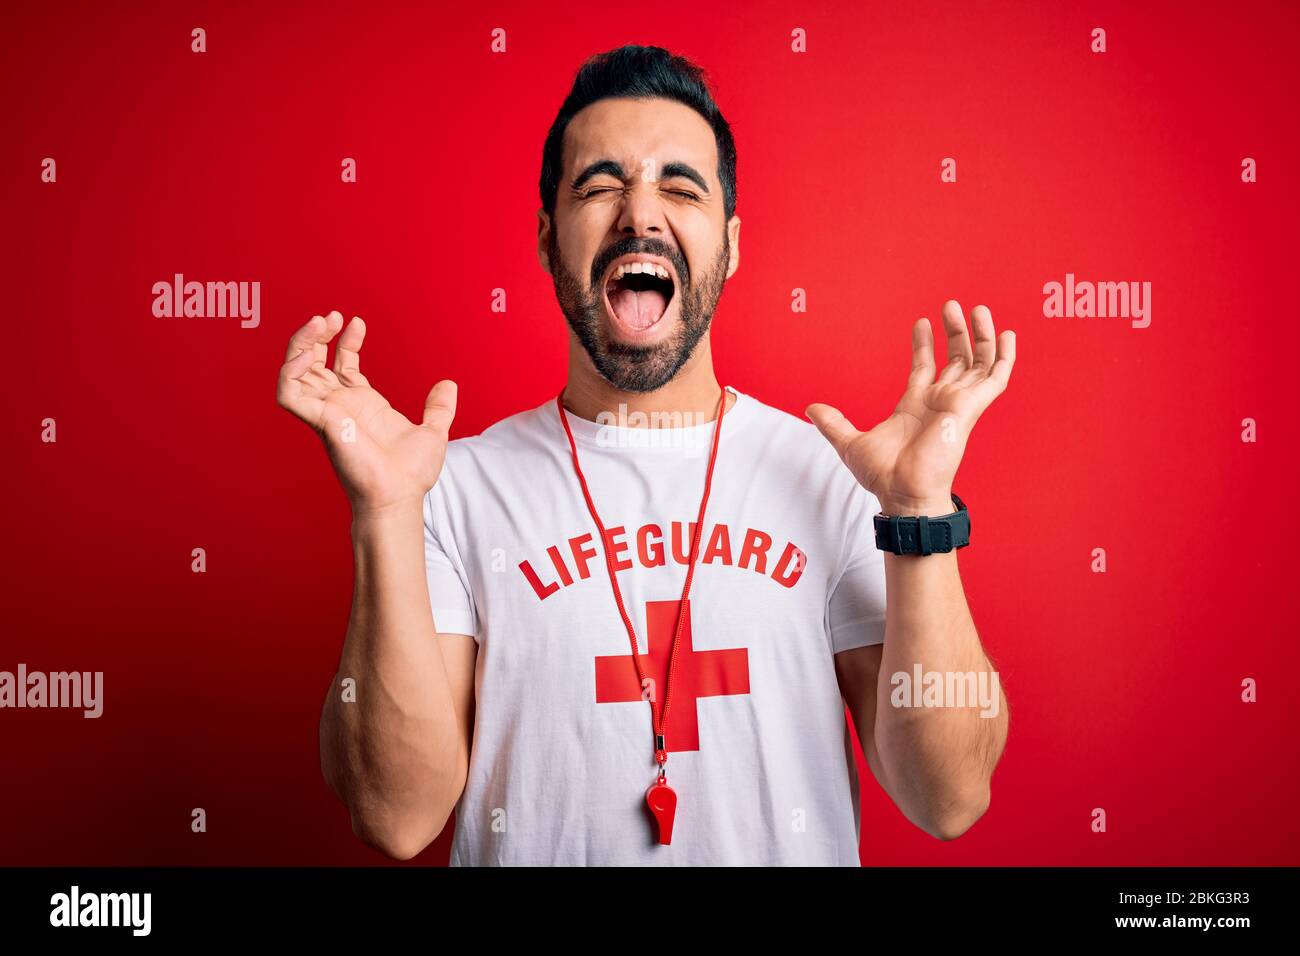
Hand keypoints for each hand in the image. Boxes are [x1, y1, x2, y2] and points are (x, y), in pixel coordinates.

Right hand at [276, 310, 457, 515]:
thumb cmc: (410, 474)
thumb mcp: (433, 431)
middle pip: (313, 362)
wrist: (401, 497)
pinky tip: (308, 354)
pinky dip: (290, 371)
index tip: (356, 320)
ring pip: (295, 371)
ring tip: (317, 323)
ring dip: (300, 344)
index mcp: (362, 405)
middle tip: (328, 317)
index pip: (342, 364)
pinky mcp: (319, 422)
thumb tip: (449, 385)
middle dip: (316, 335)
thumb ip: (438, 408)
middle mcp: (339, 406)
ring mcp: (326, 413)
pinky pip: (289, 392)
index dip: (345, 340)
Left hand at [805, 300, 1015, 515]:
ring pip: (978, 363)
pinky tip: (1008, 335)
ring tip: (976, 309)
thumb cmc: (883, 476)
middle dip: (954, 332)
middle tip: (952, 305)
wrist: (903, 493)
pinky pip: (996, 379)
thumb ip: (834, 423)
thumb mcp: (850, 442)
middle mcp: (940, 402)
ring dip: (980, 336)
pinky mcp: (970, 407)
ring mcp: (957, 404)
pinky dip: (1004, 357)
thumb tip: (810, 409)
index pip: (924, 366)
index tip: (922, 322)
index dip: (924, 344)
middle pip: (955, 359)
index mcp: (915, 406)